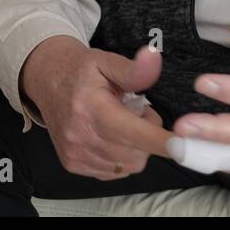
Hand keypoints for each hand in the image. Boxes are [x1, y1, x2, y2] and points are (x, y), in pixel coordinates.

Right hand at [20, 36, 170, 180]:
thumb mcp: (107, 61)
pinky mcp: (73, 164)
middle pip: (136, 154)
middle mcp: (80, 136)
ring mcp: (75, 154)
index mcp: (90, 108)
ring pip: (128, 166)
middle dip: (148, 137)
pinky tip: (111, 136)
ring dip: (135, 148)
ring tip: (122, 122)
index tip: (183, 146)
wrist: (46, 80)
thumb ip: (134, 68)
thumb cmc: (81, 70)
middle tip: (138, 112)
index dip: (159, 141)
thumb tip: (154, 58)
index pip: (131, 132)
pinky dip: (121, 158)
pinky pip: (114, 172)